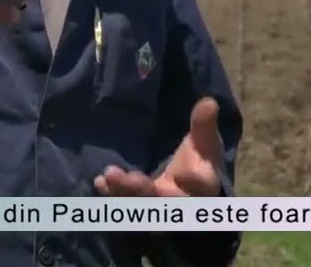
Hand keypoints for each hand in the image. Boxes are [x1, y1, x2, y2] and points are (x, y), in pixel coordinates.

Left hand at [94, 97, 225, 196]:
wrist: (191, 190)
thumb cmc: (199, 161)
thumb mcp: (205, 143)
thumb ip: (204, 125)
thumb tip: (208, 101)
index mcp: (202, 184)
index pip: (199, 182)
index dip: (192, 179)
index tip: (183, 172)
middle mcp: (180, 201)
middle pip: (162, 200)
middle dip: (140, 189)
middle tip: (117, 175)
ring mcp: (159, 208)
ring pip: (140, 205)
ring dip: (122, 192)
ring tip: (107, 176)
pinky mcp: (142, 208)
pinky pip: (126, 205)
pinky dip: (113, 195)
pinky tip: (101, 182)